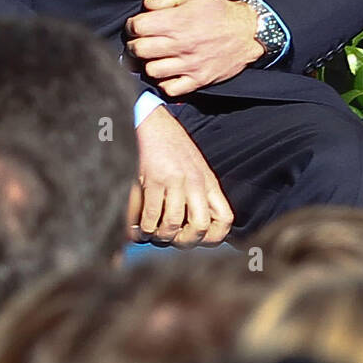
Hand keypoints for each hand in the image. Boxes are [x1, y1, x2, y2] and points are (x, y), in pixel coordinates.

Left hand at [126, 0, 263, 97]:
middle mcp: (182, 44)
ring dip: (149, 63)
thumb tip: (147, 5)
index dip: (133, 25)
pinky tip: (168, 71)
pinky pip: (170, 88)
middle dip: (135, 44)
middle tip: (142, 41)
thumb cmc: (220, 11)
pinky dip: (164, 81)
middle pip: (140, 50)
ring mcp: (190, 64)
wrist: (248, 33)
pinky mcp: (198, 79)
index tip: (138, 25)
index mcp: (178, 21)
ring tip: (155, 56)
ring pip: (151, 70)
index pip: (138, 27)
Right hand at [130, 104, 232, 246]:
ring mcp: (175, 180)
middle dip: (182, 241)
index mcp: (208, 183)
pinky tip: (137, 226)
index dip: (213, 238)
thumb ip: (200, 195)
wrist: (152, 121)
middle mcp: (195, 182)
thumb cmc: (171, 148)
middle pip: (200, 228)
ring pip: (172, 225)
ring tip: (149, 232)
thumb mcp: (195, 169)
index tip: (196, 240)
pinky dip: (141, 228)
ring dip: (158, 235)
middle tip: (169, 238)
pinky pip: (150, 216)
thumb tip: (198, 230)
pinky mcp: (154, 179)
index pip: (225, 220)